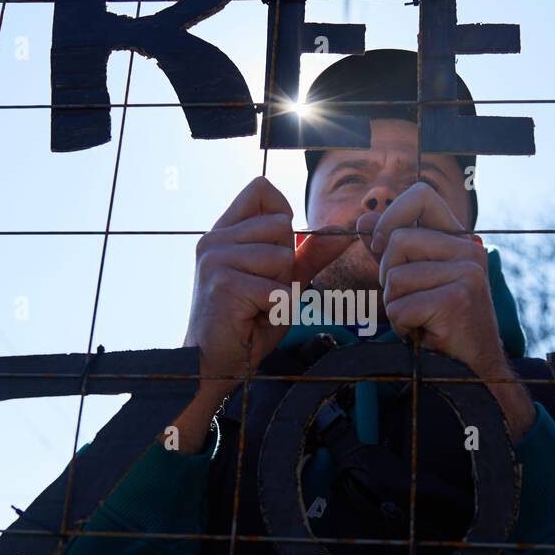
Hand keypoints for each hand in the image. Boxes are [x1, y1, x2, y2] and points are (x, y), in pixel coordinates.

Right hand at [170, 177, 348, 452]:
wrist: (213, 365)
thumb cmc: (246, 324)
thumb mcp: (283, 282)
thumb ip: (309, 255)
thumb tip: (341, 231)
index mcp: (224, 231)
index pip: (261, 189)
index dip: (282, 216)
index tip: (274, 252)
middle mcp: (215, 239)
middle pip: (281, 224)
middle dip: (285, 264)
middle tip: (261, 292)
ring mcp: (216, 259)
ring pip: (282, 257)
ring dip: (280, 289)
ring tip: (256, 306)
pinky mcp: (225, 284)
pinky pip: (279, 289)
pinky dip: (277, 310)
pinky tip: (253, 319)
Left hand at [364, 183, 536, 442]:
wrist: (473, 371)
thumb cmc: (441, 325)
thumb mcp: (413, 280)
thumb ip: (389, 249)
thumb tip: (363, 220)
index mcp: (459, 239)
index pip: (421, 195)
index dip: (391, 214)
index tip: (381, 244)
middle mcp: (469, 251)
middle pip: (397, 241)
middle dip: (389, 276)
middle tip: (410, 300)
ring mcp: (467, 273)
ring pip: (395, 277)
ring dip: (395, 305)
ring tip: (420, 318)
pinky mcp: (457, 299)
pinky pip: (400, 306)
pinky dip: (402, 325)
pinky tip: (423, 333)